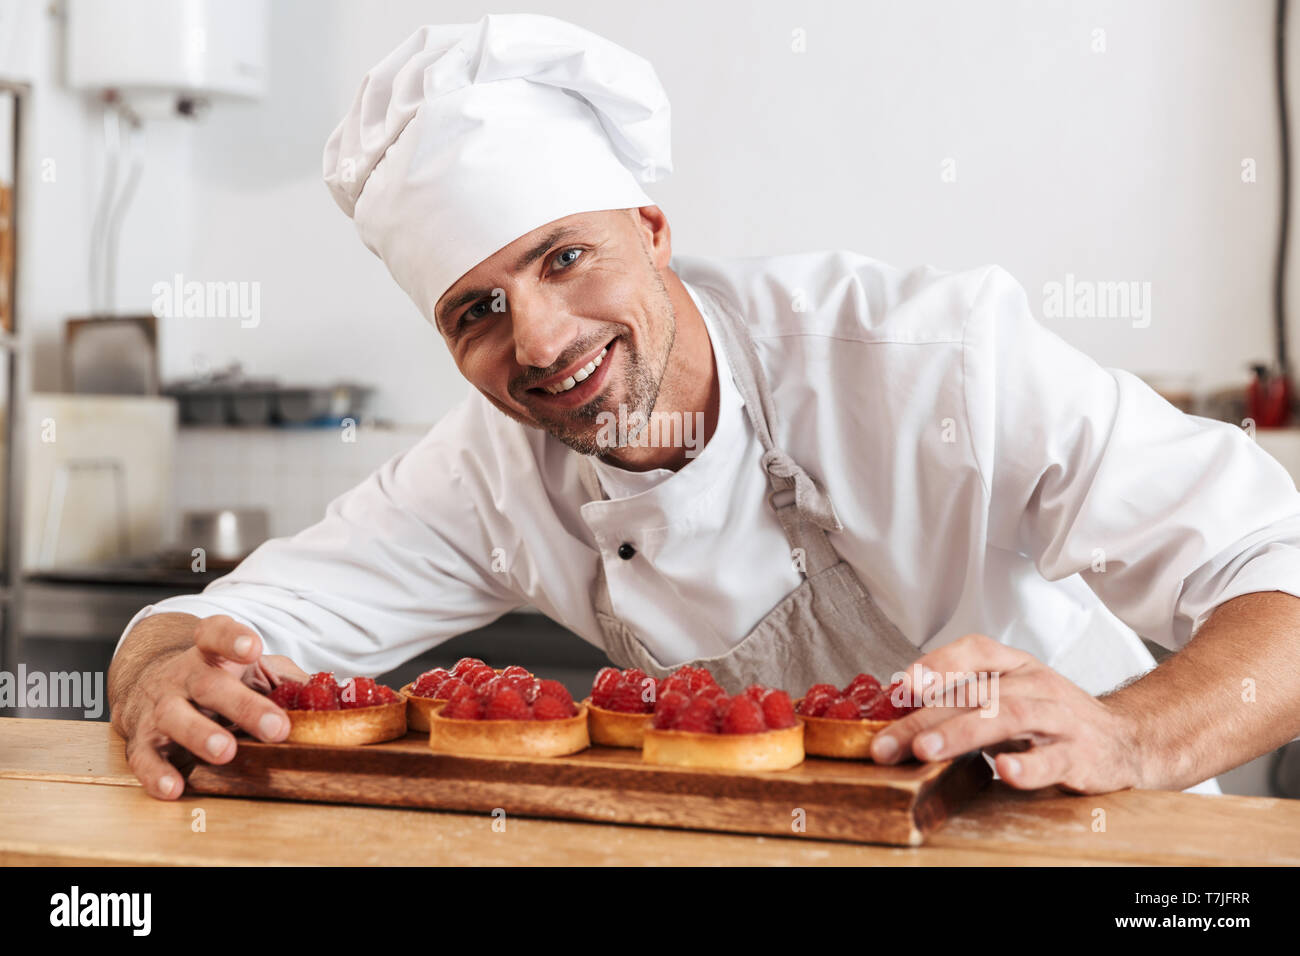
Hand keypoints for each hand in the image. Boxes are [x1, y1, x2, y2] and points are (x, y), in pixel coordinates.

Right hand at [121, 615, 308, 799]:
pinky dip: (157, 773)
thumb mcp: (255, 672)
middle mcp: (183, 676)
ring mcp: (159, 706)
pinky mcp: (141, 739)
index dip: (233, 639)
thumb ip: (290, 683)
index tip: (252, 648)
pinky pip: (145, 757)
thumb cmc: (221, 680)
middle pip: (209, 685)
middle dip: (243, 706)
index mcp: (212, 653)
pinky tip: (175, 788)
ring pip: (173, 717)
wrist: (154, 686)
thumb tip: (337, 700)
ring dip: (200, 735)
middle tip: (275, 728)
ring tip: (226, 752)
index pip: (217, 634)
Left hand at [869, 633, 1145, 793]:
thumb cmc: (1052, 719)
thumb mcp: (1008, 697)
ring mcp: (1060, 718)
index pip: (976, 651)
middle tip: (888, 742)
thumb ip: (961, 699)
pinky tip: (1004, 772)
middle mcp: (1037, 685)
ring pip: (1010, 717)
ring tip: (927, 750)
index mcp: (1017, 667)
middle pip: (977, 694)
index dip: (939, 663)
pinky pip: (1054, 758)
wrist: (1124, 741)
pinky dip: (1028, 765)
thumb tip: (896, 709)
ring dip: (963, 733)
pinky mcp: (1081, 755)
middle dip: (926, 718)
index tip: (903, 685)